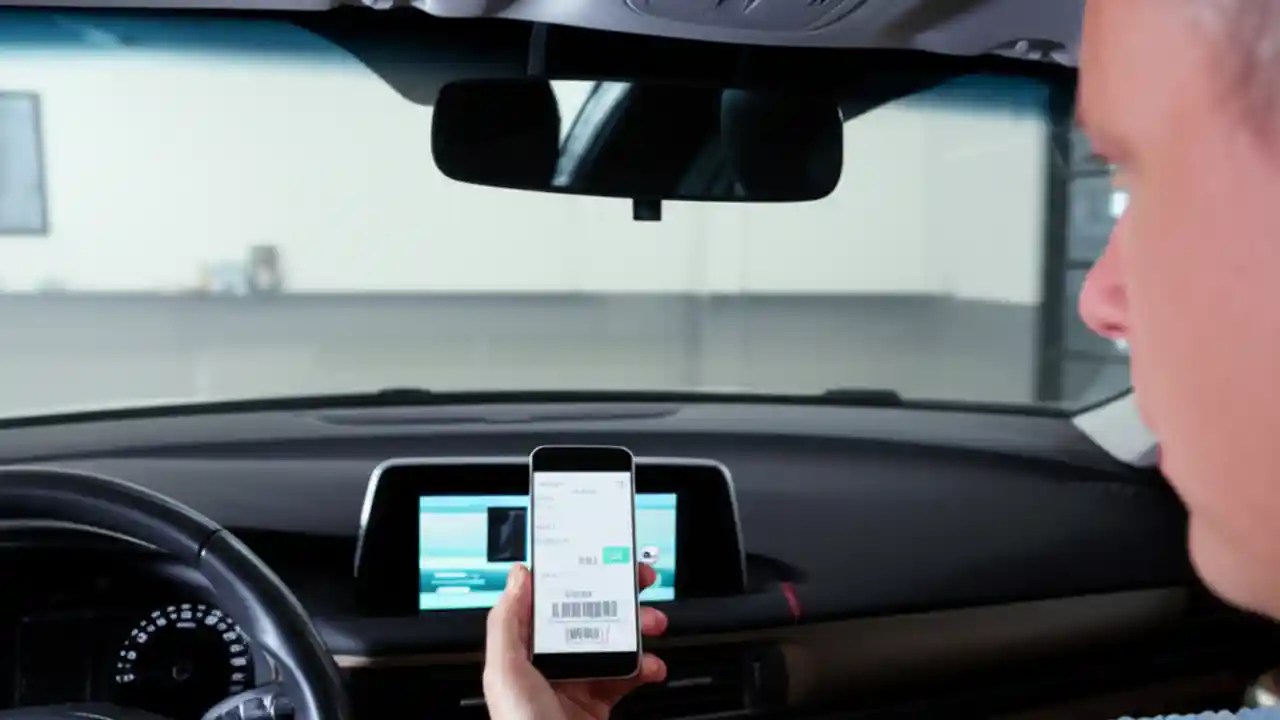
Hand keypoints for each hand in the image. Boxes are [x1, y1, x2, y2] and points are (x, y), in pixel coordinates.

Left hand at [483, 563, 668, 719]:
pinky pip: (627, 675)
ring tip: (654, 625)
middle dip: (617, 598)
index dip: (574, 577)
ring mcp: (576, 682)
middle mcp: (549, 663)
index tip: (597, 560)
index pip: (548, 601)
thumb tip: (519, 578)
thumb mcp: (503, 673)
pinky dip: (645, 667)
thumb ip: (507, 622)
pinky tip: (653, 666)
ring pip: (613, 642)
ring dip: (638, 630)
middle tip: (639, 583)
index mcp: (522, 650)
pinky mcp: (600, 701)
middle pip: (588, 616)